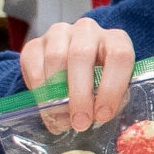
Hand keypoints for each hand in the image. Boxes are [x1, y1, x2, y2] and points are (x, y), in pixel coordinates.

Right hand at [19, 16, 134, 132]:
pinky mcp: (35, 44)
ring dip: (57, 94)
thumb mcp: (112, 92)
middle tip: (80, 122)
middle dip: (80, 94)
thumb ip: (109, 102)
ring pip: (55, 58)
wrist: (70, 73)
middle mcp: (89, 30)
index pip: (119, 56)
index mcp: (116, 40)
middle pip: (82, 55)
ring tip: (62, 119)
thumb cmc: (99, 84)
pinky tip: (47, 107)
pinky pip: (34, 65)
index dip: (112, 87)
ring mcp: (60, 33)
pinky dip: (40, 91)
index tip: (103, 115)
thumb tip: (95, 117)